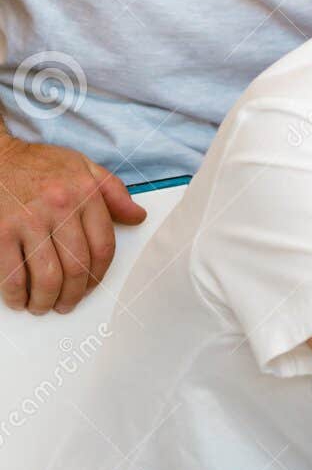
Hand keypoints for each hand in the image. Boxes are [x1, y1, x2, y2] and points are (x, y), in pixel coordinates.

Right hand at [0, 136, 144, 314]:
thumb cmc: (41, 163)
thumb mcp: (85, 167)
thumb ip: (114, 192)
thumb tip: (139, 216)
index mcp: (86, 194)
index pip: (104, 247)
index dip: (99, 275)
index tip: (91, 287)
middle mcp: (61, 208)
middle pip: (77, 267)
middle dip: (73, 295)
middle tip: (67, 304)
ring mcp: (29, 221)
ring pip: (47, 276)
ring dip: (46, 300)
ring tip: (44, 306)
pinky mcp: (1, 232)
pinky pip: (12, 274)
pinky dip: (16, 295)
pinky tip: (19, 300)